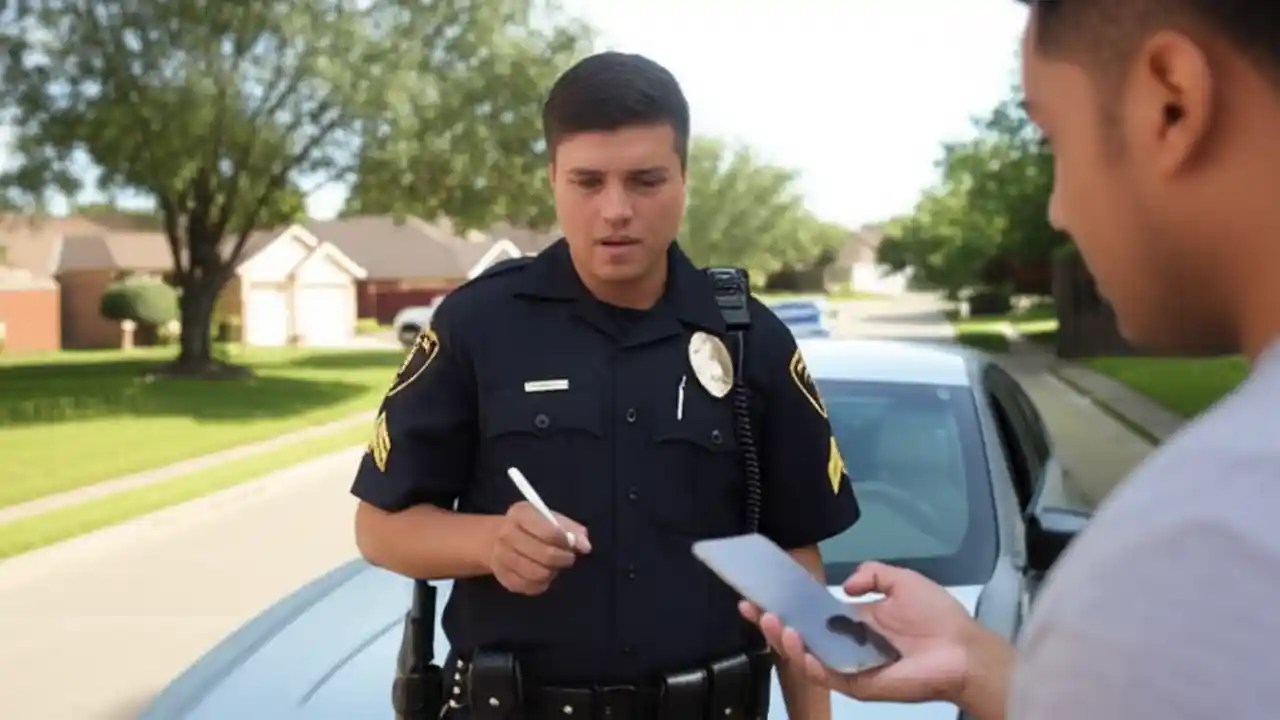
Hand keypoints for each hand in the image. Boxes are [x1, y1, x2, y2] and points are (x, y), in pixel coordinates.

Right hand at [487, 501, 590, 595]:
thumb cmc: (531, 526)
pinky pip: (530, 587)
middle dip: (564, 559)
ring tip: (555, 566)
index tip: (575, 545)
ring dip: (553, 572)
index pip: (550, 532)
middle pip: (545, 555)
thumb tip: (584, 546)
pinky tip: (543, 575)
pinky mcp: (504, 578)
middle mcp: (506, 534)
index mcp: (520, 513)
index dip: (567, 541)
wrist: (496, 539)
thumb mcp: (551, 518)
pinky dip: (542, 584)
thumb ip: (571, 529)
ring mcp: (502, 558)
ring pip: (538, 574)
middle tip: (569, 558)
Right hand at [739, 561, 990, 705]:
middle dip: (771, 623)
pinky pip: (825, 674)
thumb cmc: (936, 616)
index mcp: (853, 621)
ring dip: (784, 640)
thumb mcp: (901, 580)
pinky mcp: (856, 683)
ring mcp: (848, 665)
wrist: (962, 650)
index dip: (785, 604)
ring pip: (805, 656)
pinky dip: (807, 661)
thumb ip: (871, 574)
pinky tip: (796, 644)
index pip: (810, 614)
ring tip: (772, 623)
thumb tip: (841, 585)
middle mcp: (844, 643)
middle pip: (799, 635)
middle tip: (751, 607)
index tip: (759, 592)